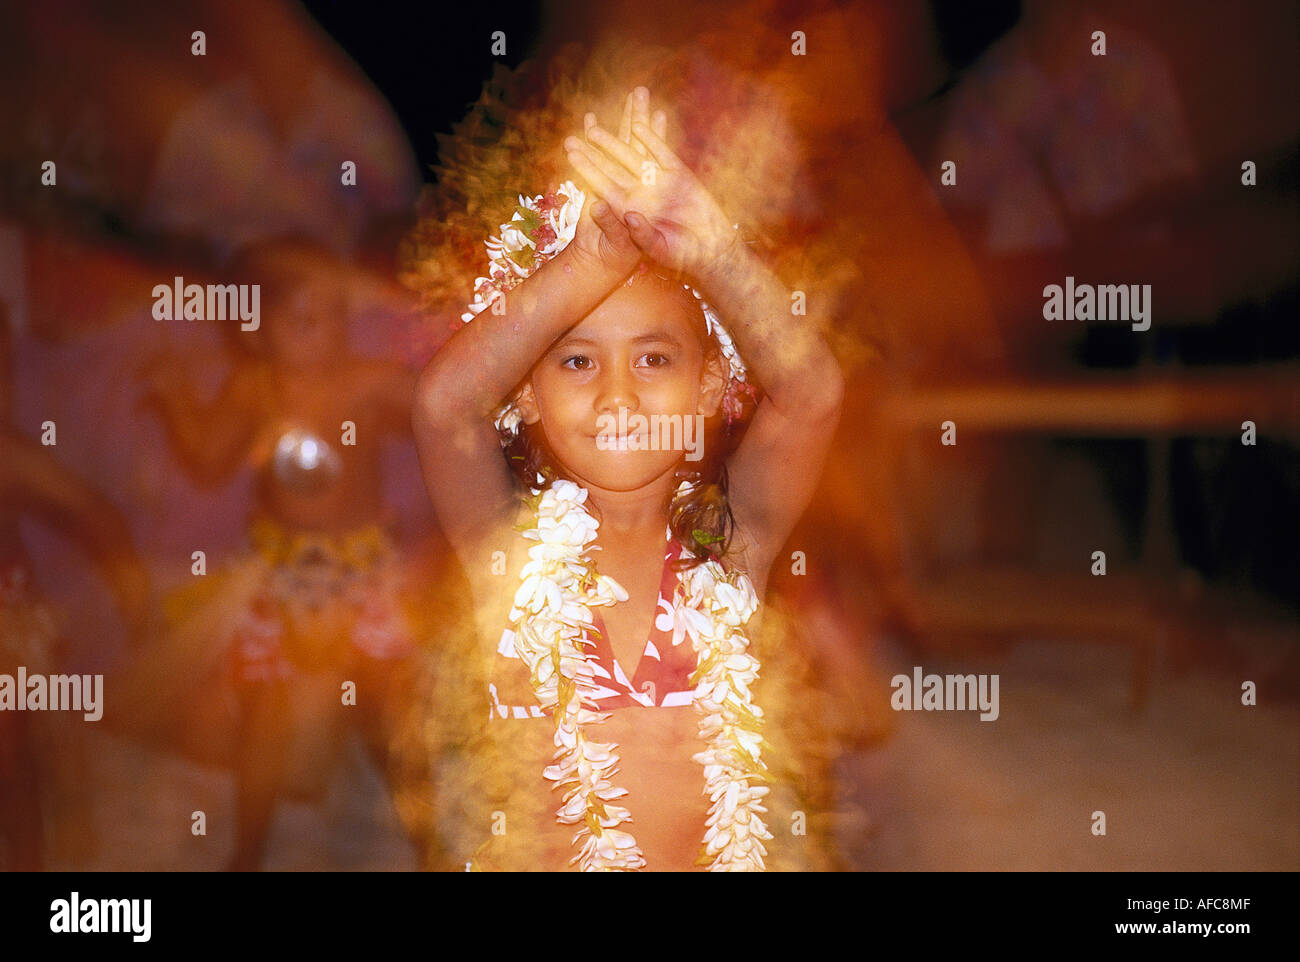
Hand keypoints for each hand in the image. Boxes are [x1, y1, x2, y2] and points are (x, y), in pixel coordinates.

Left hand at [563, 86, 738, 280]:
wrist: (708, 250)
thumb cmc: (680, 255)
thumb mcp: (657, 249)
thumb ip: (641, 235)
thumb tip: (629, 216)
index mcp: (627, 207)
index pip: (603, 184)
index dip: (588, 167)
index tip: (572, 152)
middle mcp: (639, 191)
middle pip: (615, 162)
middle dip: (601, 144)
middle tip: (586, 125)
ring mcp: (658, 180)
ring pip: (637, 152)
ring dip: (626, 132)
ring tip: (614, 117)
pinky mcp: (679, 174)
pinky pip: (662, 153)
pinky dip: (653, 139)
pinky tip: (641, 125)